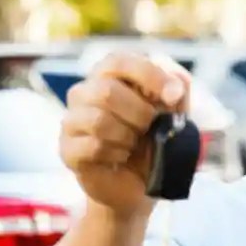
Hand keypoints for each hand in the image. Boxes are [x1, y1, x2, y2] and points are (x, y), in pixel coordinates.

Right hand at [59, 50, 191, 217]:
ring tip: (132, 145)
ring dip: (127, 137)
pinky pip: (93, 147)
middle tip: (149, 129)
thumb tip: (175, 86)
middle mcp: (84, 92)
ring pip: (99, 120)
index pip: (119, 61)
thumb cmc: (152, 141)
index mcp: (109, 75)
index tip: (174, 96)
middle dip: (139, 114)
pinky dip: (115, 154)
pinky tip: (119, 158)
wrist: (139, 184)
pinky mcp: (67, 149)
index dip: (148, 75)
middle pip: (106, 91)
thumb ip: (178, 89)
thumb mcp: (174, 112)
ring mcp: (71, 121)